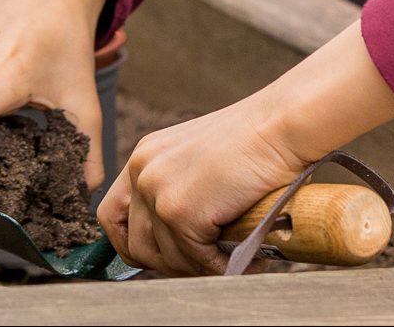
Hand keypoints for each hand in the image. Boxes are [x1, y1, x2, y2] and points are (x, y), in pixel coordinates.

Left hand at [100, 20, 393, 275]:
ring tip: (231, 260)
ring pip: (167, 258)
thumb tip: (179, 241)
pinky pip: (197, 259)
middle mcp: (142, 172)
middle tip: (206, 264)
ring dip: (200, 267)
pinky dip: (222, 266)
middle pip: (135, 244)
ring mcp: (158, 193)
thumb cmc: (256, 141)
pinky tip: (247, 258)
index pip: (112, 215)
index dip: (131, 242)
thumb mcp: (200, 160)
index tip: (158, 256)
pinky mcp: (181, 213)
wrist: (281, 126)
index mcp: (144, 158)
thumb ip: (180, 189)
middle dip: (171, 263)